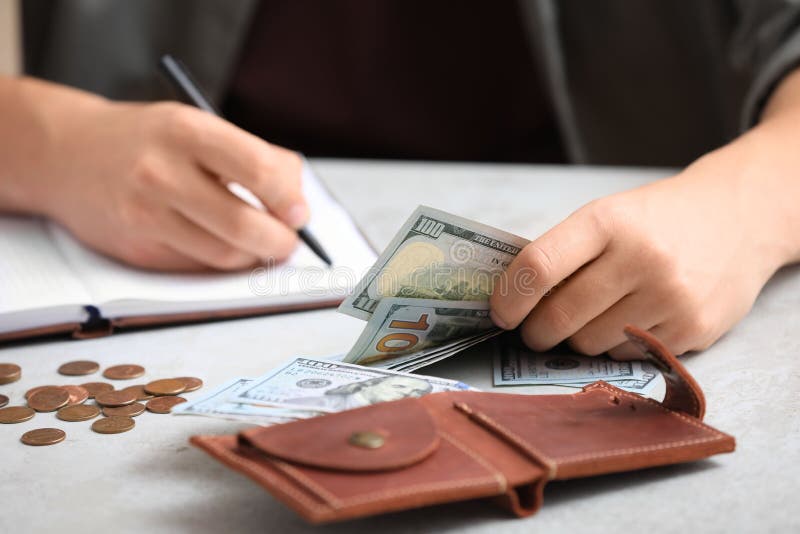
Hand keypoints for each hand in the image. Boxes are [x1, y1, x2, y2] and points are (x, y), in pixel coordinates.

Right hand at [16, 86, 306, 270]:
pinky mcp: (135, 250)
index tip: (299, 213)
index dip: (289, 199)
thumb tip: (297, 202)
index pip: (259, 172)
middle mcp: (162, 173)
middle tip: (289, 240)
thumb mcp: (195, 124)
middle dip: (280, 241)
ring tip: (261, 245)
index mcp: (187, 131)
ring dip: (255, 257)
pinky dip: (221, 263)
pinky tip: (225, 247)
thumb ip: (250, 156)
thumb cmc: (146, 139)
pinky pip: (196, 267)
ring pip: (224, 256)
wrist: (64, 153)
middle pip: (245, 226)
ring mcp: (145, 215)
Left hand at [489, 129, 796, 357]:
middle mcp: (641, 258)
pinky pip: (627, 356)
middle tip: (534, 330)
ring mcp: (671, 297)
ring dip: (577, 339)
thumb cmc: (656, 220)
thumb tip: (513, 301)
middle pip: (560, 318)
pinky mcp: (694, 329)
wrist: (739, 218)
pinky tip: (627, 321)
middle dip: (536, 332)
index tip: (500, 314)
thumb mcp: (608, 215)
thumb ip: (564, 254)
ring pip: (590, 344)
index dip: (509, 298)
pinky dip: (614, 346)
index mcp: (608, 221)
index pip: (539, 267)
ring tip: (590, 318)